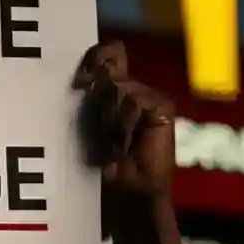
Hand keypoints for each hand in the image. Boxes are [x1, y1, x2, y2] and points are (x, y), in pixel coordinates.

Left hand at [75, 40, 174, 200]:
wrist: (130, 190)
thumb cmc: (107, 163)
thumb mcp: (91, 129)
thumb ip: (91, 102)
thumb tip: (82, 79)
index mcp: (113, 91)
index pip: (110, 54)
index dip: (97, 55)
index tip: (80, 79)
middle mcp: (132, 89)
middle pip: (111, 70)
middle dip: (98, 100)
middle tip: (101, 131)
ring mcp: (149, 97)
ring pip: (120, 88)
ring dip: (111, 119)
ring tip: (114, 143)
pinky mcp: (162, 107)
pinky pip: (136, 101)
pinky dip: (125, 123)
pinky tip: (125, 143)